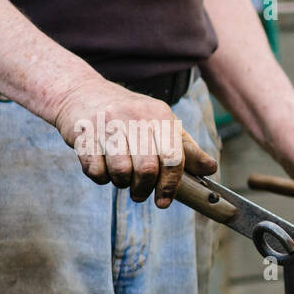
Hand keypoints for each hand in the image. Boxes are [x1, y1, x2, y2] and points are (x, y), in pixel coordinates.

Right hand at [50, 78, 218, 207]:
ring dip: (122, 184)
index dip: (170, 185)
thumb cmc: (131, 115)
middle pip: (147, 169)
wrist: (82, 92)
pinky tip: (104, 169)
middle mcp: (135, 117)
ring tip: (122, 179)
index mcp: (159, 115)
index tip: (164, 201)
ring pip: (121, 171)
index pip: (173, 158)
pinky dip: (101, 178)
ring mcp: (107, 124)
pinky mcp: (83, 134)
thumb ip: (186, 148)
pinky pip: (95, 170)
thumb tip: (211, 168)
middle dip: (144, 189)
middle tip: (140, 194)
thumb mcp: (162, 123)